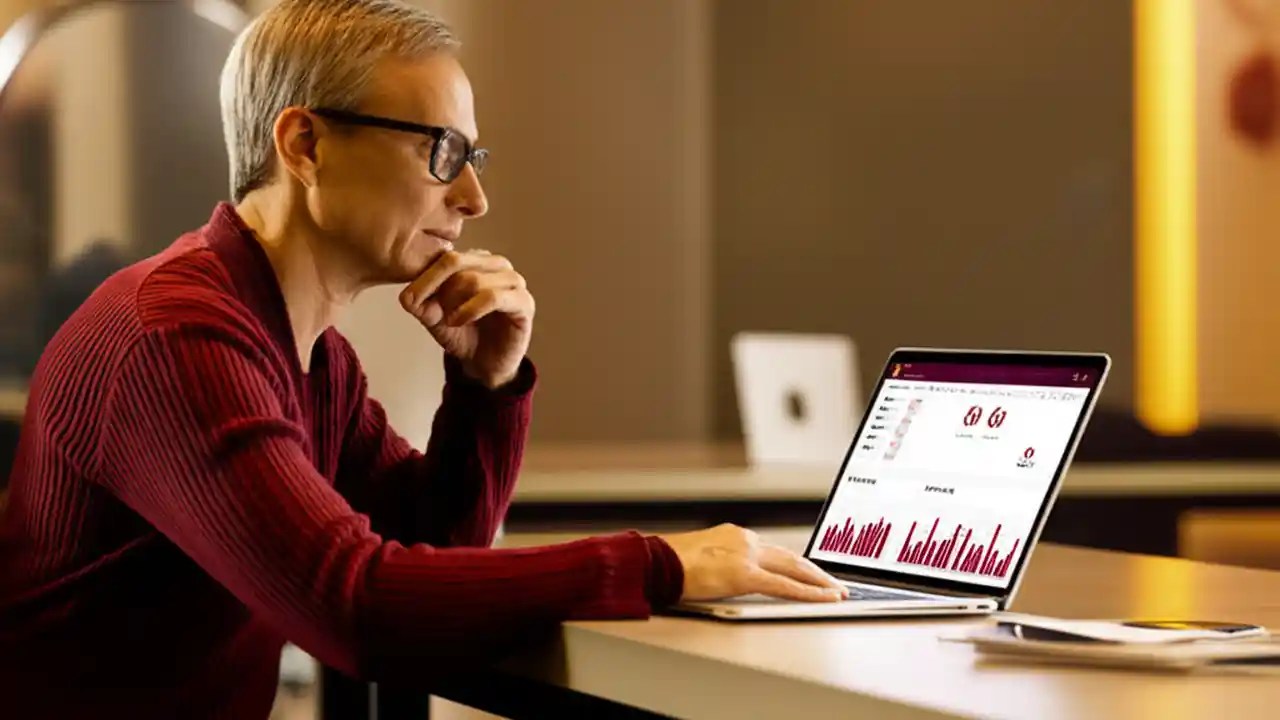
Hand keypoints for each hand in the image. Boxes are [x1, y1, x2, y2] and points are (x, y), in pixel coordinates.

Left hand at [399, 249, 534, 388]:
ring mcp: (513, 282)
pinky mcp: (524, 302)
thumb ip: (420, 303)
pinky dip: (470, 310)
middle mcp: (497, 264)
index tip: (410, 299)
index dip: (425, 277)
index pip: (445, 256)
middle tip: (432, 311)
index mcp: (476, 259)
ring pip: (473, 279)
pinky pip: (493, 297)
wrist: (485, 363)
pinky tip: (459, 321)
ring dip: (453, 302)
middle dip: (437, 289)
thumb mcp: (434, 317)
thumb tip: (407, 296)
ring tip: (449, 320)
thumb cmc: (464, 334)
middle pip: (456, 261)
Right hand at [657, 524, 848, 601]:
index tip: (809, 571)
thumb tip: (731, 577)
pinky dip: (807, 593)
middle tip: (834, 582)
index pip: (773, 550)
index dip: (795, 564)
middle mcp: (745, 541)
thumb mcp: (702, 557)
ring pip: (794, 568)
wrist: (653, 562)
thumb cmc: (667, 563)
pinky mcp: (744, 575)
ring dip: (818, 581)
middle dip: (815, 570)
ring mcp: (746, 556)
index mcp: (734, 536)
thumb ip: (723, 564)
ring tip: (836, 592)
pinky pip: (784, 586)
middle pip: (790, 556)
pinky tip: (823, 598)